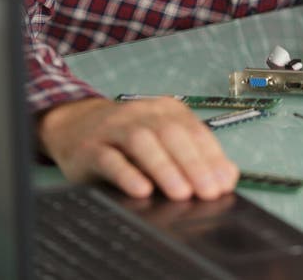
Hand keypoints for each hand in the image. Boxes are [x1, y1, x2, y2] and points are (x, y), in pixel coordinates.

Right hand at [36, 96, 239, 200]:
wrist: (74, 125)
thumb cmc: (126, 139)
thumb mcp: (162, 140)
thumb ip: (195, 155)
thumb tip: (227, 177)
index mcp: (166, 110)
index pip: (194, 131)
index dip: (211, 157)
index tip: (223, 184)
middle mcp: (142, 113)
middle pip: (171, 133)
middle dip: (192, 164)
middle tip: (207, 192)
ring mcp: (114, 128)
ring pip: (142, 142)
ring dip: (165, 167)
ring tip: (181, 193)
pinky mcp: (90, 147)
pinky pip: (109, 158)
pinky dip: (127, 174)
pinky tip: (142, 190)